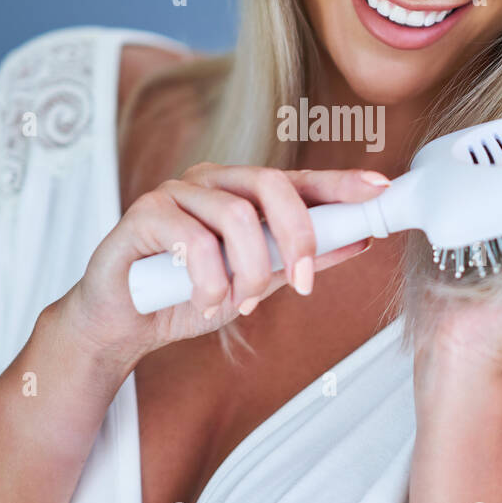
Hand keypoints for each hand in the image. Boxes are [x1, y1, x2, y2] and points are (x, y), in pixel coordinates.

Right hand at [53, 162, 390, 363]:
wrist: (123, 323)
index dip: (339, 183)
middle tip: (303, 282)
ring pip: (235, 216)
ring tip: (240, 303)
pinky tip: (207, 302)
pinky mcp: (143, 213)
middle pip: (270, 185)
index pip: (297, 180)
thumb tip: (357, 239)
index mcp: (241, 193)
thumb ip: (301, 260)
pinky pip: (193, 240)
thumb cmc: (186, 295)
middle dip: (298, 235)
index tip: (379, 190)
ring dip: (249, 271)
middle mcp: (211, 182)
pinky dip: (210, 280)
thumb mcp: (256, 282)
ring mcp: (175, 192)